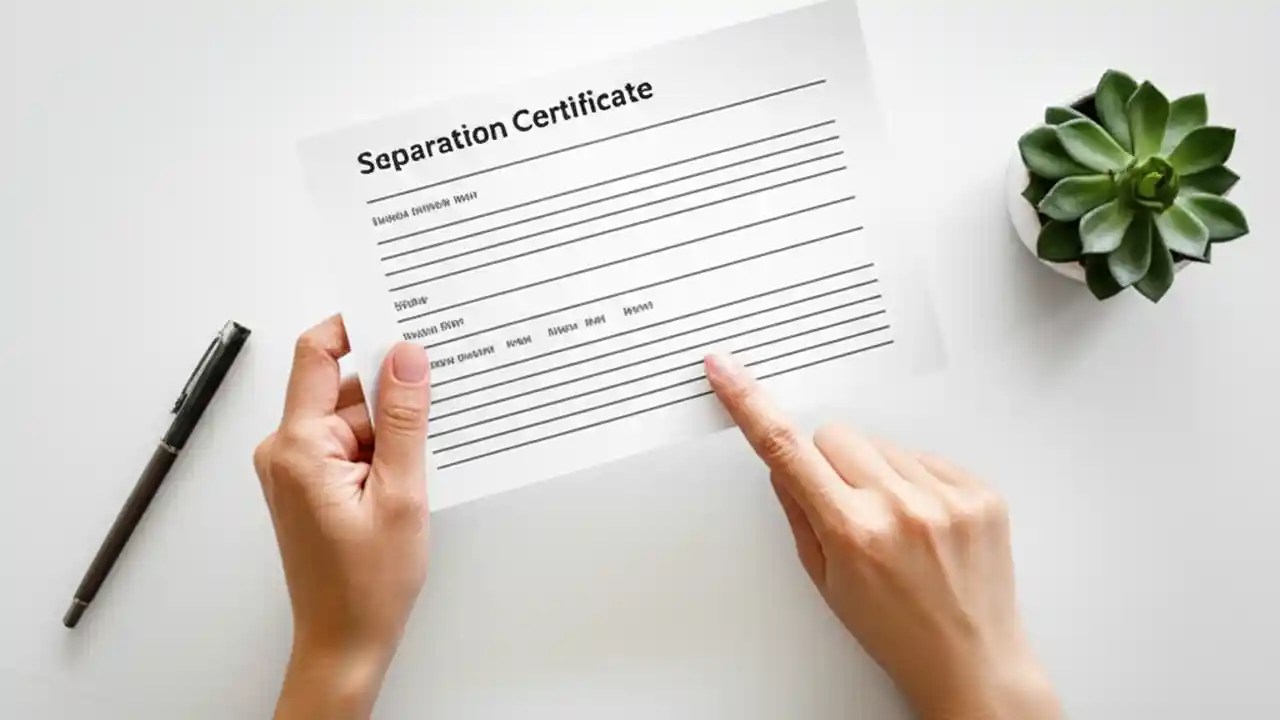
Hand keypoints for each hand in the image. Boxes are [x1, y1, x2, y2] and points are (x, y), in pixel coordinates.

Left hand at [253, 316, 431, 719]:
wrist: (345, 642)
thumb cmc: (366, 586)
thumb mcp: (401, 494)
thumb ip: (405, 420)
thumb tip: (407, 357)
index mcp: (299, 447)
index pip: (316, 355)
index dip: (354, 326)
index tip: (395, 313)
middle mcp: (287, 451)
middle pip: (342, 387)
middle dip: (391, 390)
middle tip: (436, 400)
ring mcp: (297, 468)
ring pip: (351, 417)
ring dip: (391, 427)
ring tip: (422, 463)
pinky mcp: (311, 483)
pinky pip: (350, 444)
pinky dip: (382, 450)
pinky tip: (410, 474)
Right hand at [704, 353, 1060, 719]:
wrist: (971, 661)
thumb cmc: (896, 631)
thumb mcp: (827, 581)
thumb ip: (799, 514)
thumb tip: (783, 464)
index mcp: (852, 532)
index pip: (785, 451)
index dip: (749, 404)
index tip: (726, 370)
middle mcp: (900, 508)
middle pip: (836, 435)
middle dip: (829, 462)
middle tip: (845, 506)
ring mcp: (945, 498)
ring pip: (882, 443)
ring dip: (878, 473)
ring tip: (896, 525)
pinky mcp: (980, 493)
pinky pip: (927, 456)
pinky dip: (918, 481)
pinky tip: (926, 524)